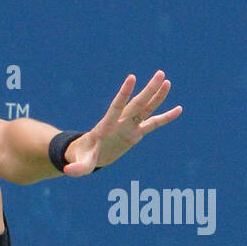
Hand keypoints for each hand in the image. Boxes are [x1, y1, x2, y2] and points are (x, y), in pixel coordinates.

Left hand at [64, 71, 181, 176]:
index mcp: (106, 126)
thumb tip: (68, 172)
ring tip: (167, 82)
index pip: (117, 107)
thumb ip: (77, 167)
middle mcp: (120, 122)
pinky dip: (165, 117)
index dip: (124, 93)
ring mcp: (129, 126)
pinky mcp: (135, 133)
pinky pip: (153, 124)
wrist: (87, 155)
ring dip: (157, 96)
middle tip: (160, 73)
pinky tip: (178, 109)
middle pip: (137, 104)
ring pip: (146, 109)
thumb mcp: (80, 164)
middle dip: (148, 90)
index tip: (132, 77)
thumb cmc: (82, 157)